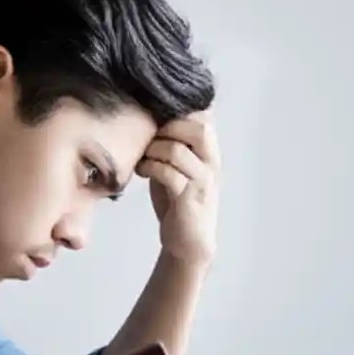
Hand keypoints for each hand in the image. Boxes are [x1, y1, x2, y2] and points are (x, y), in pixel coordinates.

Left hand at [135, 111, 219, 266]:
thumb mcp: (176, 166)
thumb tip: (147, 117)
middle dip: (168, 127)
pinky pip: (168, 173)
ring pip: (177, 150)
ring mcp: (203, 180)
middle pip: (199, 127)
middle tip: (149, 137)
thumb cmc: (178, 201)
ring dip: (152, 150)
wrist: (188, 242)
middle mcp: (212, 162)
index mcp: (209, 151)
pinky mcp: (190, 198)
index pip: (203, 116)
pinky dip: (149, 167)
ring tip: (142, 157)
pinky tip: (141, 171)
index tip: (154, 120)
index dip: (178, 112)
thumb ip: (171, 144)